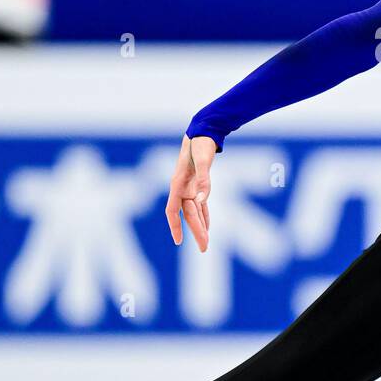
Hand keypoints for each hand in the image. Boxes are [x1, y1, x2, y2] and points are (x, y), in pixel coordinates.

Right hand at [165, 134, 217, 251]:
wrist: (202, 132)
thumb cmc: (200, 144)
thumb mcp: (204, 160)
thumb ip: (204, 180)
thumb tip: (202, 200)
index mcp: (178, 183)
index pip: (173, 211)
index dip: (175, 226)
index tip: (179, 241)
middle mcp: (181, 188)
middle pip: (188, 215)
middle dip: (196, 232)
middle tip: (204, 249)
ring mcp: (189, 187)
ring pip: (194, 212)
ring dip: (200, 227)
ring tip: (205, 244)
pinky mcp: (197, 185)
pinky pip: (200, 205)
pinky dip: (204, 216)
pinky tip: (206, 227)